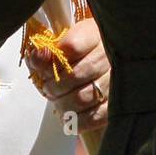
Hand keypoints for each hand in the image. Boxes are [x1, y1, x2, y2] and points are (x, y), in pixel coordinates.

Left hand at [25, 18, 109, 133]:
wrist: (103, 65)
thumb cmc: (78, 55)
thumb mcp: (61, 44)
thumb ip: (45, 51)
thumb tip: (37, 56)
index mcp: (95, 34)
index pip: (72, 46)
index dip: (52, 60)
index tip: (44, 66)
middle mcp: (110, 55)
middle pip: (76, 75)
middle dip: (54, 86)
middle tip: (48, 88)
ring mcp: (117, 80)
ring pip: (83, 98)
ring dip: (63, 104)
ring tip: (58, 102)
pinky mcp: (118, 104)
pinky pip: (95, 117)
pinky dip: (77, 120)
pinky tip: (70, 115)